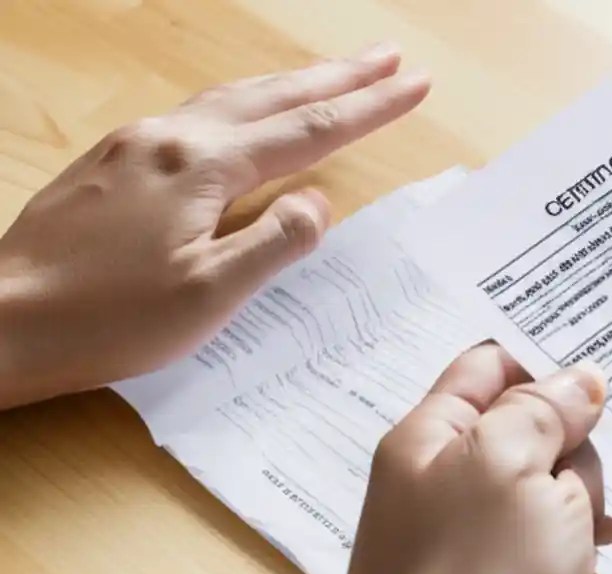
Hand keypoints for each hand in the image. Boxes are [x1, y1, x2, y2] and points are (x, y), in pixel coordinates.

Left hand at [0, 42, 427, 408]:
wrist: (3, 322)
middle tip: (389, 58)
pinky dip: (245, 104)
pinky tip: (248, 117)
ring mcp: (135, 146)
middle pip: (273, 96)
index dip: (369, 107)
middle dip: (339, 77)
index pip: (309, 130)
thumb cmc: (109, 319)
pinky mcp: (111, 164)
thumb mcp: (210, 294)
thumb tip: (319, 201)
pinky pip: (198, 115)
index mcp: (202, 167)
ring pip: (232, 98)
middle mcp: (170, 139)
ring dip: (292, 84)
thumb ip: (275, 242)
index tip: (415, 84)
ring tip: (335, 74)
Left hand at [344, 344, 611, 573]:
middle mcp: (430, 486)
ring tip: (581, 559)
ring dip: (575, 524)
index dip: (544, 376)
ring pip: (537, 503)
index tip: (589, 408)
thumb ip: (544, 410)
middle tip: (572, 501)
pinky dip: (563, 573)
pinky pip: (532, 562)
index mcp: (426, 440)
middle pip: (523, 437)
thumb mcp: (515, 467)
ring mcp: (449, 544)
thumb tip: (576, 379)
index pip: (487, 367)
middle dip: (568, 466)